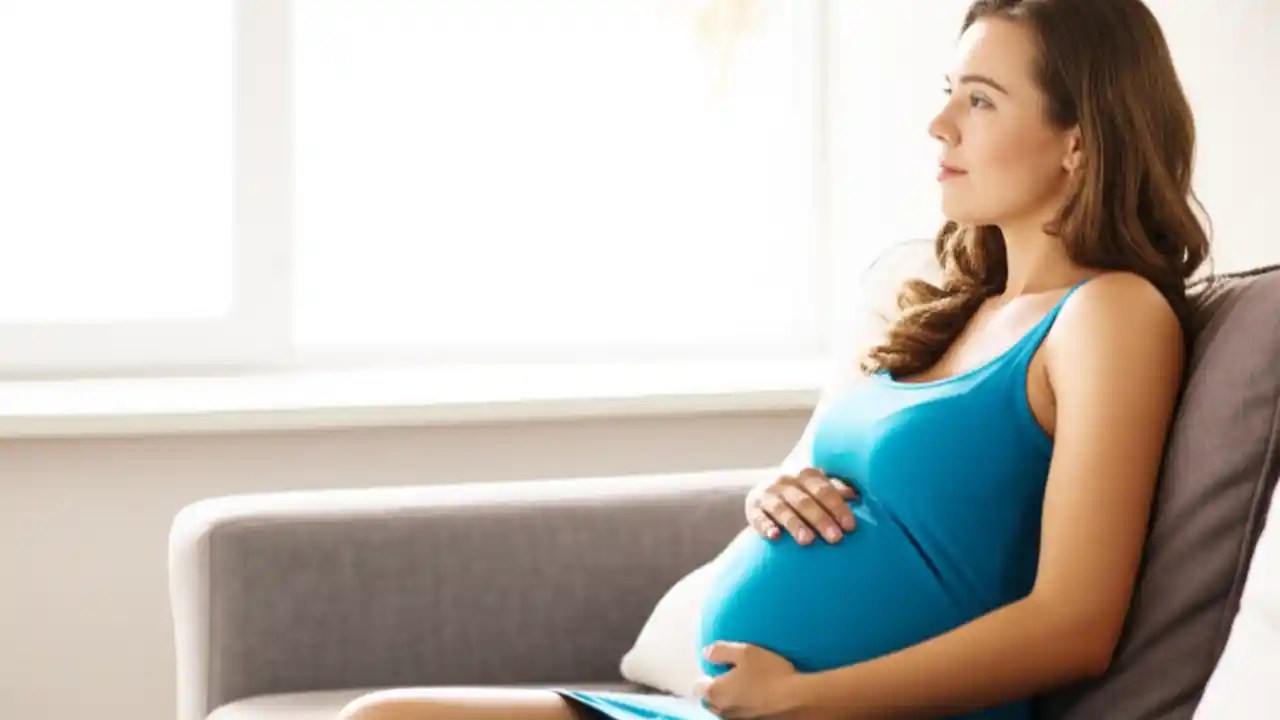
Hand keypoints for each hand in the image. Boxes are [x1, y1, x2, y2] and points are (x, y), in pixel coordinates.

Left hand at [695, 641, 806, 717]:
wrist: (797, 699)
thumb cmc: (769, 673)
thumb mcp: (745, 652)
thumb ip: (721, 651)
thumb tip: (706, 653)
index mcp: (715, 693)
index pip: (698, 688)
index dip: (705, 677)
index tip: (718, 669)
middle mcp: (722, 711)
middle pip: (710, 702)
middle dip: (715, 690)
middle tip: (730, 678)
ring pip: (725, 710)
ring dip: (730, 700)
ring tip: (745, 687)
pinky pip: (741, 715)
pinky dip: (744, 706)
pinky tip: (758, 697)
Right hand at [744, 467, 858, 545]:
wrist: (768, 490)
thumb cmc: (804, 492)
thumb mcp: (819, 486)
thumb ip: (837, 490)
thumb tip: (860, 496)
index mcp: (805, 473)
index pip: (824, 489)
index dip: (837, 507)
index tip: (850, 526)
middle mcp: (784, 480)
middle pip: (804, 500)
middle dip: (821, 519)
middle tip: (836, 538)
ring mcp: (766, 493)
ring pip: (782, 508)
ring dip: (795, 524)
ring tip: (808, 541)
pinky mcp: (751, 507)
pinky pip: (757, 517)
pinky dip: (765, 526)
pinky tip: (775, 537)